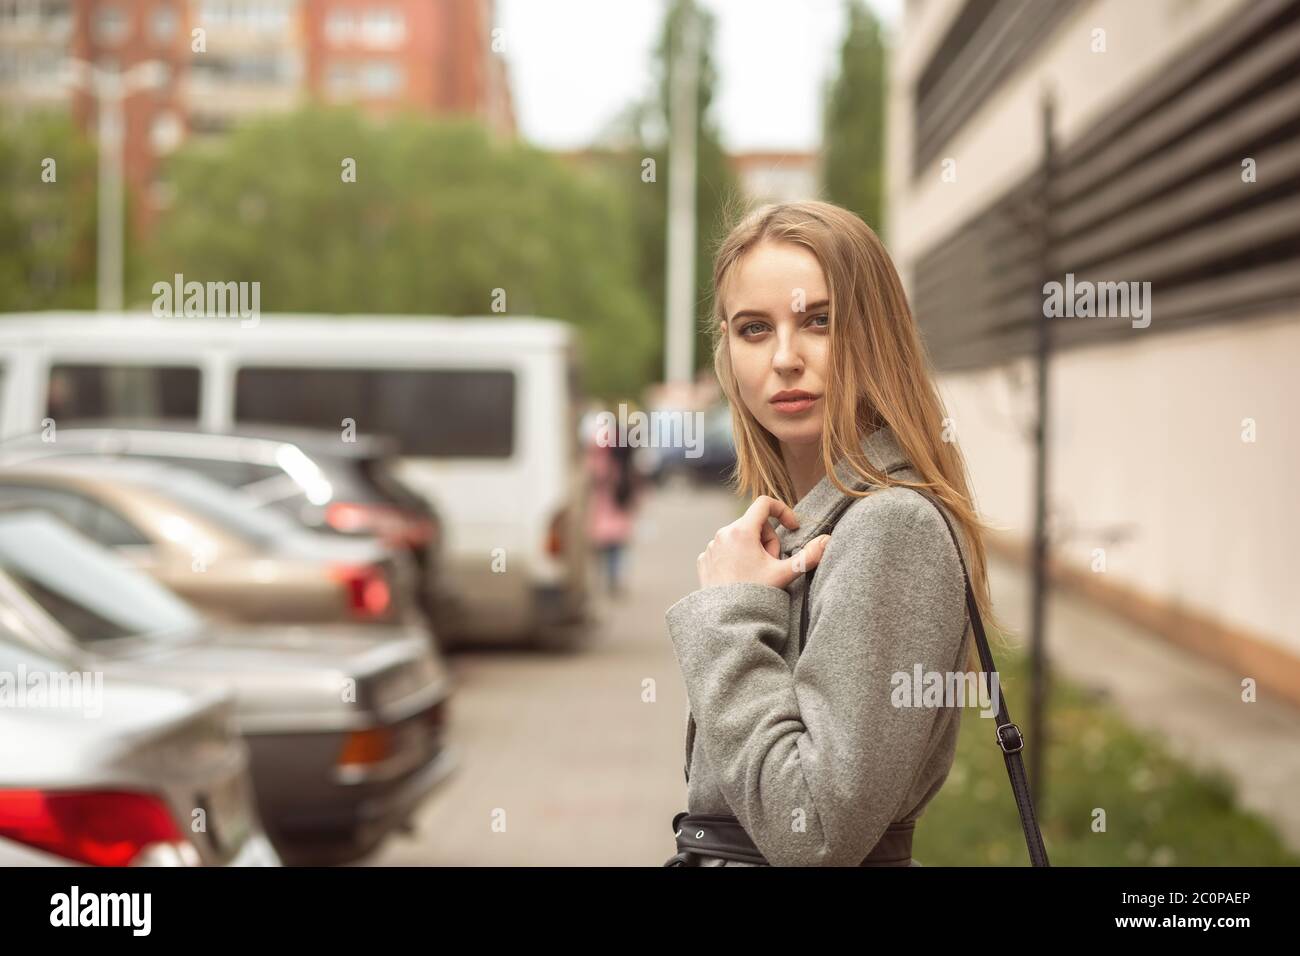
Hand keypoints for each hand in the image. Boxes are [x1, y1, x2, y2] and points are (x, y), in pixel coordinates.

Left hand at [696, 495, 832, 589]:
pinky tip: (740, 577)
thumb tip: (828, 540)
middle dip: (768, 540)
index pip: (764, 503)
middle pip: (754, 524)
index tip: (792, 527)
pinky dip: (736, 558)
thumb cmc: (754, 595)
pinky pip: (725, 549)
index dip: (783, 511)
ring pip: (740, 537)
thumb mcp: (783, 574)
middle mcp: (723, 534)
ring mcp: (711, 547)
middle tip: (772, 563)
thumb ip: (808, 556)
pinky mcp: (704, 559)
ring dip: (752, 549)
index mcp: (742, 531)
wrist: (725, 620)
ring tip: (756, 574)